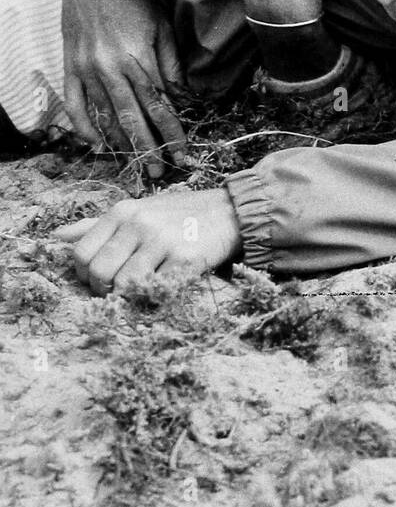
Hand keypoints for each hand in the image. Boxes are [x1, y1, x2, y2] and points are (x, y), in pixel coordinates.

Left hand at [54, 188, 240, 294]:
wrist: (229, 211)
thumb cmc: (179, 213)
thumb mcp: (138, 210)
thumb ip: (98, 225)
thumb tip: (56, 237)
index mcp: (123, 211)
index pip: (81, 253)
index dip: (85, 275)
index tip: (99, 280)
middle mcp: (139, 223)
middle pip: (98, 272)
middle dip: (103, 290)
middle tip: (118, 291)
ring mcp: (162, 241)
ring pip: (123, 285)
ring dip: (128, 297)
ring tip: (140, 291)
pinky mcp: (185, 260)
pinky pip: (154, 290)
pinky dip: (153, 296)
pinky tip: (161, 288)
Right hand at [61, 0, 187, 177]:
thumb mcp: (161, 26)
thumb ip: (171, 65)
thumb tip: (185, 99)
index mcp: (137, 58)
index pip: (159, 106)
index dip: (172, 133)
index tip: (183, 154)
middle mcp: (109, 68)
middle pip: (132, 119)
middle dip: (148, 149)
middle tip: (160, 173)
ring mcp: (85, 69)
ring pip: (104, 116)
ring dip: (121, 144)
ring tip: (135, 164)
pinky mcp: (69, 66)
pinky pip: (75, 104)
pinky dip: (85, 127)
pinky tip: (97, 146)